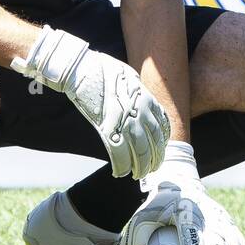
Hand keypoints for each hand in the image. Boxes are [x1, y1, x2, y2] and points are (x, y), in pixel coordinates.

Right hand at [11, 25, 170, 179]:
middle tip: (152, 169)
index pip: (162, 126)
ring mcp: (125, 122)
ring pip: (139, 153)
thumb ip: (138, 91)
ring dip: (140, 167)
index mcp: (147, 99)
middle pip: (153, 143)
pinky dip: (121, 167)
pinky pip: (119, 155)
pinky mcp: (108, 130)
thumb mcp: (129, 76)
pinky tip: (120, 173)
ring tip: (138, 175)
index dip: (162, 143)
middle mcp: (140, 112)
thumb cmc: (102, 69)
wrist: (82, 70)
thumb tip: (140, 98)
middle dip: (154, 160)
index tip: (159, 151)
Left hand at [121, 141, 244, 244]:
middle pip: (217, 238)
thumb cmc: (161, 206)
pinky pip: (241, 243)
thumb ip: (137, 229)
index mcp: (187, 211)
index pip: (192, 233)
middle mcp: (208, 215)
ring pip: (233, 241)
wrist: (183, 186)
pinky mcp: (231, 225)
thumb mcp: (146, 212)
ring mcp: (222, 220)